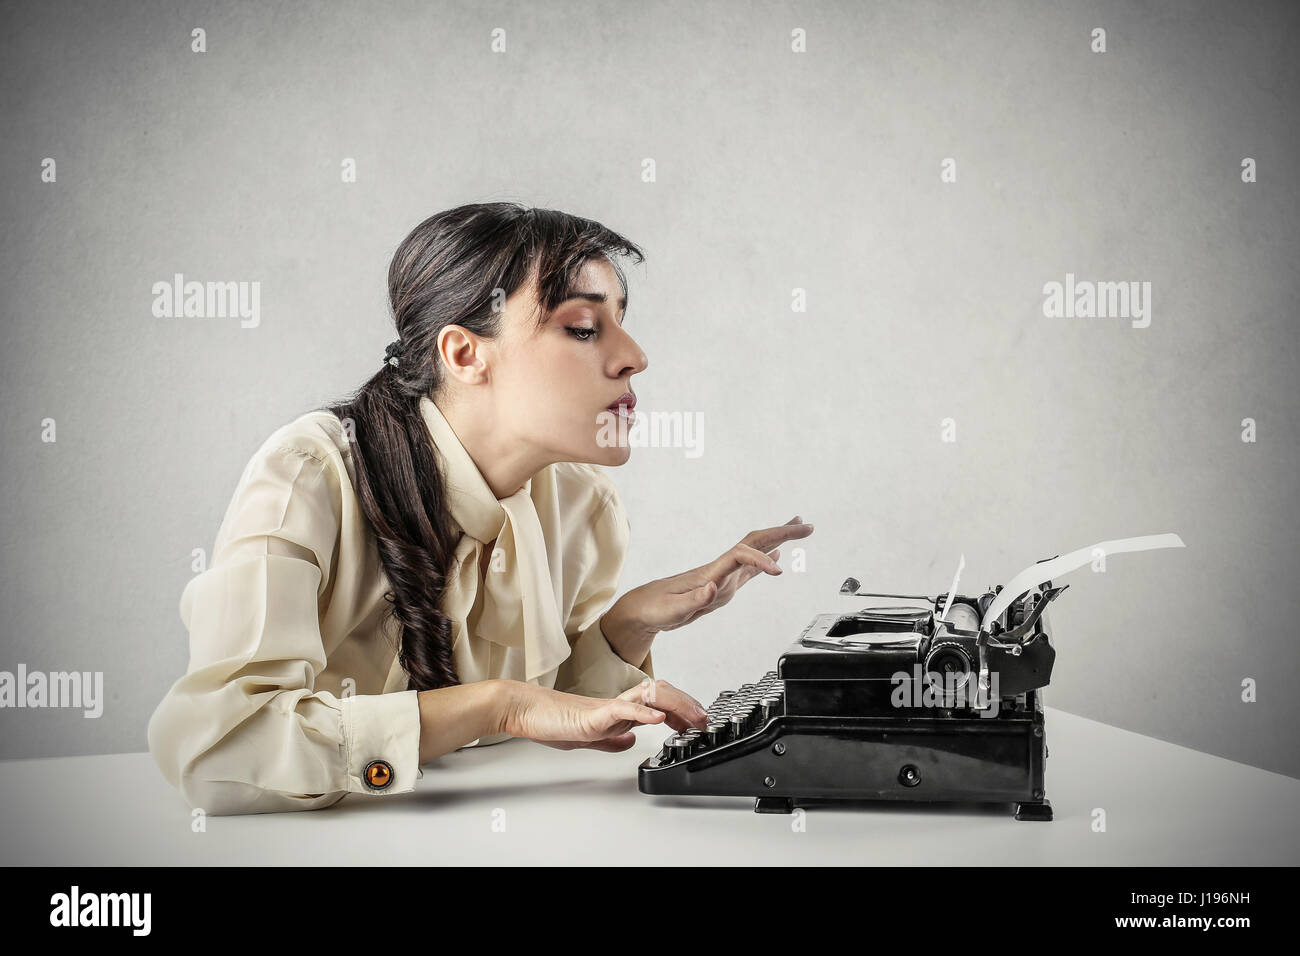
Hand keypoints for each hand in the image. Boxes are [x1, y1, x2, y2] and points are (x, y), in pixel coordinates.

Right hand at [502, 679, 706, 752]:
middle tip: (706, 721)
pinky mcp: (594, 714)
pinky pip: (623, 709)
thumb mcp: (589, 736)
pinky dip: (643, 711)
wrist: (524, 709)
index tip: (698, 722)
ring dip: (676, 706)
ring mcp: (607, 707)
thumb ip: (611, 738)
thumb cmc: (551, 720)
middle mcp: (617, 704)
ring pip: (650, 696)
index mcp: (618, 710)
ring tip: (693, 719)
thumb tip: (632, 741)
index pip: (659, 703)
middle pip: (662, 695)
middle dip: (689, 706)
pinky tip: (659, 717)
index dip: (682, 710)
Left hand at [603, 516, 814, 656]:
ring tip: (799, 527)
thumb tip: (713, 588)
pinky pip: (751, 567)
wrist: (642, 608)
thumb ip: (693, 600)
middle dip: (781, 532)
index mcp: (711, 572)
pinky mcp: (723, 583)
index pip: (742, 556)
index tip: (779, 570)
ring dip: (778, 538)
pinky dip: (768, 559)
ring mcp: (724, 575)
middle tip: (806, 525)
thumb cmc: (654, 609)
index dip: (761, 560)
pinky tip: (777, 557)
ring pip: (756, 550)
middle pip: (755, 542)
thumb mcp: (672, 610)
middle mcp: (721, 569)